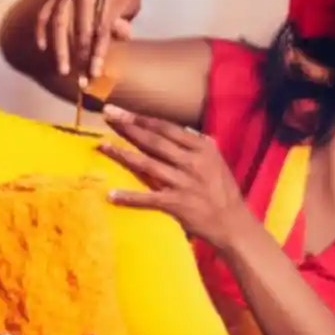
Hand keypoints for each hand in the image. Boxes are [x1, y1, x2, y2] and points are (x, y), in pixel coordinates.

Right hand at [35, 0, 139, 78]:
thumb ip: (125, 15)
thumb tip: (122, 36)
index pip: (103, 21)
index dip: (100, 49)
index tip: (97, 71)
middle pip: (80, 22)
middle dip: (80, 53)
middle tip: (81, 76)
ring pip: (59, 19)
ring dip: (60, 47)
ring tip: (63, 70)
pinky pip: (45, 11)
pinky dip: (42, 30)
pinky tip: (44, 48)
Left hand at [100, 105, 256, 252]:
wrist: (232, 222)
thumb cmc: (221, 190)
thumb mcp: (214, 160)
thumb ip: (196, 144)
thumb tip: (178, 129)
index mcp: (202, 147)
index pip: (166, 128)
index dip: (142, 119)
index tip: (122, 111)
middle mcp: (192, 162)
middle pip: (153, 140)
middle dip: (128, 127)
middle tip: (108, 116)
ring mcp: (183, 182)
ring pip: (147, 164)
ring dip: (122, 155)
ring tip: (102, 146)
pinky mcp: (176, 204)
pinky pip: (148, 198)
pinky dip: (129, 197)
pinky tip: (111, 194)